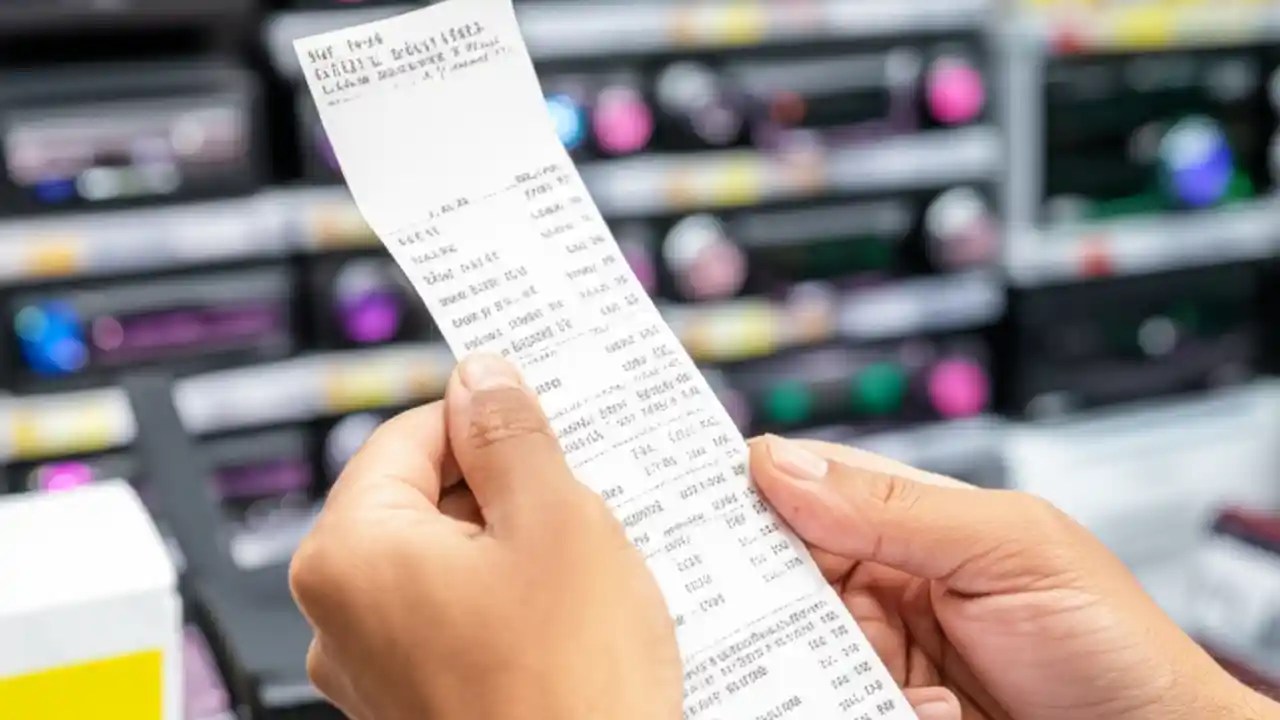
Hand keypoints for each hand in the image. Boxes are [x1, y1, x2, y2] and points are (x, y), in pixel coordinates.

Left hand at [289, 354, 681, 719]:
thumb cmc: (568, 693)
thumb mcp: (557, 523)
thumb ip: (512, 434)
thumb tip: (484, 376)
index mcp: (351, 552)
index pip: (411, 433)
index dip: (488, 419)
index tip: (544, 418)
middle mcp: (340, 612)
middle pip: (426, 497)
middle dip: (505, 489)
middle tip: (582, 503)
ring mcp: (373, 668)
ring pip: (449, 560)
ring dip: (515, 547)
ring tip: (584, 570)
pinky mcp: (413, 704)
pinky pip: (456, 617)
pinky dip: (508, 603)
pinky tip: (567, 619)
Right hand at [750, 436, 1279, 719]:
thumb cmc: (1107, 638)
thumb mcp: (1008, 548)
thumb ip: (895, 506)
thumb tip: (781, 463)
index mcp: (903, 521)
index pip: (797, 488)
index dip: (738, 483)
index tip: (681, 489)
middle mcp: (877, 584)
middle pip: (773, 572)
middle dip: (747, 581)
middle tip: (724, 589)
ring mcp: (874, 654)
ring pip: (787, 644)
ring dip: (793, 654)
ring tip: (857, 660)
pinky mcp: (878, 708)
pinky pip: (822, 700)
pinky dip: (830, 702)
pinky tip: (901, 704)